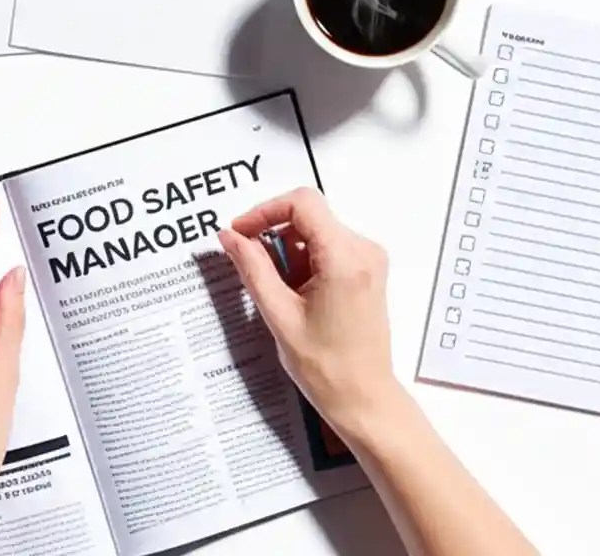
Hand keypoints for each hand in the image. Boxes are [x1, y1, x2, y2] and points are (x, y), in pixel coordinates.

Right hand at [217, 187, 397, 440]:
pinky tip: (295, 294)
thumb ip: (252, 268)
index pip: (302, 203)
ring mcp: (370, 260)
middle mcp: (364, 251)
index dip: (264, 211)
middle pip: (309, 216)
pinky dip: (304, 261)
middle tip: (252, 269)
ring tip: (279, 292)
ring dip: (289, 252)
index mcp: (346, 259)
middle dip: (274, 236)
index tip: (240, 233)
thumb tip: (230, 237)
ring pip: (316, 231)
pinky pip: (329, 248)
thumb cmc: (325, 366)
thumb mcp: (279, 315)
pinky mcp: (367, 271)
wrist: (364, 397)